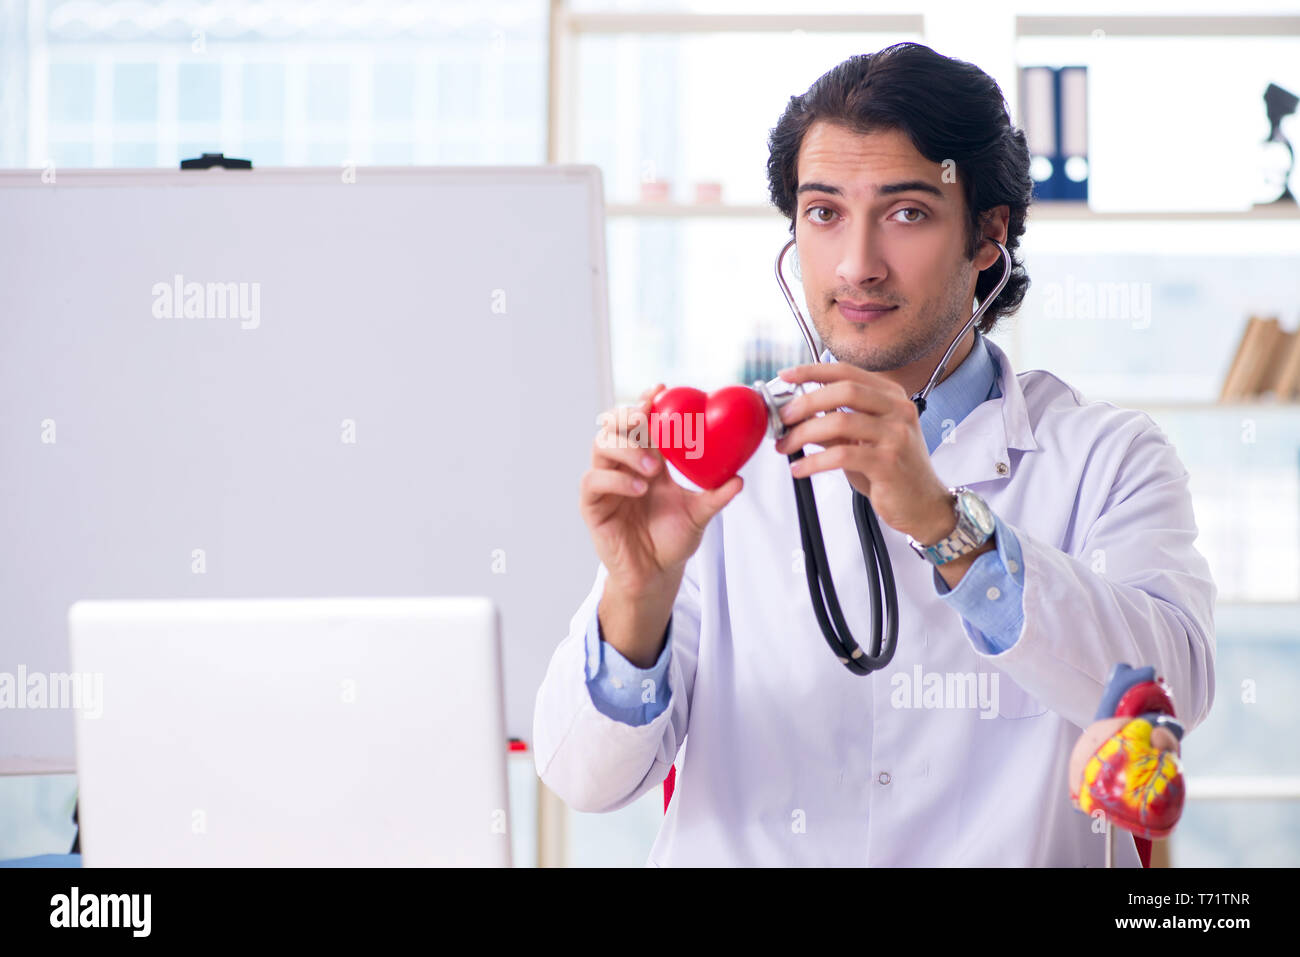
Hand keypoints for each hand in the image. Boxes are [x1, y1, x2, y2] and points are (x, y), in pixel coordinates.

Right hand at [580, 383, 742, 595]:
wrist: (656, 573)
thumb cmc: (672, 539)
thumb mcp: (699, 515)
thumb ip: (716, 496)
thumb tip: (738, 479)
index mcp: (647, 459)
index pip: (641, 422)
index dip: (646, 402)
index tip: (661, 390)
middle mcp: (623, 466)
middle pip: (614, 425)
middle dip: (629, 416)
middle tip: (649, 421)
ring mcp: (606, 483)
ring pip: (601, 446)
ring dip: (628, 449)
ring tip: (653, 467)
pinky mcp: (593, 505)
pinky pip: (594, 481)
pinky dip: (616, 480)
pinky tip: (639, 488)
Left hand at [772, 363, 952, 541]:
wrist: (923, 504)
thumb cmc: (891, 471)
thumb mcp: (860, 440)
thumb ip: (832, 425)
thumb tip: (795, 416)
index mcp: (891, 396)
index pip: (847, 372)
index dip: (813, 370)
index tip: (786, 375)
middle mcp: (898, 409)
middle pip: (844, 390)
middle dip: (805, 401)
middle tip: (782, 417)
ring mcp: (896, 434)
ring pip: (840, 422)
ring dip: (803, 433)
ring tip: (785, 445)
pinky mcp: (888, 462)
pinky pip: (842, 455)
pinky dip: (814, 461)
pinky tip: (800, 468)